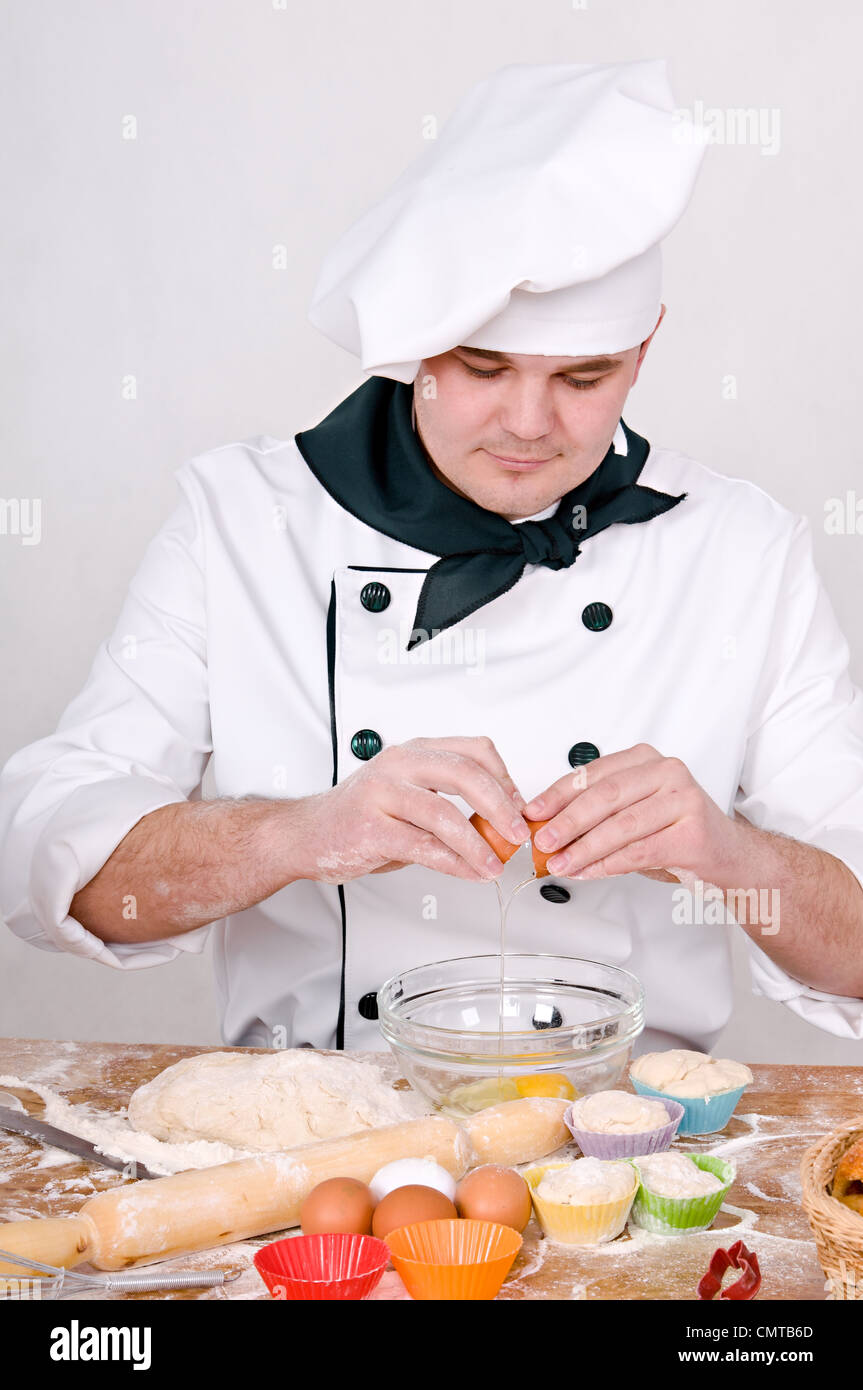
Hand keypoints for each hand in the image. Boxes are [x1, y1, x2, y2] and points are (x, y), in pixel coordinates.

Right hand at [291, 736, 528, 884]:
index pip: (474, 750)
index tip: (519, 806)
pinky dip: (454, 863)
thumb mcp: (409, 799)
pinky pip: (423, 846)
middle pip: (465, 773)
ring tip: (496, 864)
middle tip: (518, 833)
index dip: (505, 778)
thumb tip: (498, 827)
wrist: (306, 834)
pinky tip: (470, 872)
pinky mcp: (370, 827)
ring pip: (445, 813)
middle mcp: (399, 764)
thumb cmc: (361, 816)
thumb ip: (449, 805)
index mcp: (415, 752)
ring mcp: (382, 793)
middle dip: (501, 806)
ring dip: (478, 843)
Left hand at [521, 743, 742, 885]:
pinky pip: (640, 850)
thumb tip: (547, 826)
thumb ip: (597, 814)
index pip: (593, 774)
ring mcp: (684, 800)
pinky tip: (587, 872)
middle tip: (542, 842)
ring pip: (621, 826)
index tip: (533, 813)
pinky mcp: (693, 833)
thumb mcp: (633, 812)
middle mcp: (667, 772)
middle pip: (605, 797)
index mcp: (645, 759)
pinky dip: (607, 864)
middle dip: (567, 822)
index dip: (557, 795)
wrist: (728, 856)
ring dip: (583, 849)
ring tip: (559, 864)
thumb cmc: (674, 832)